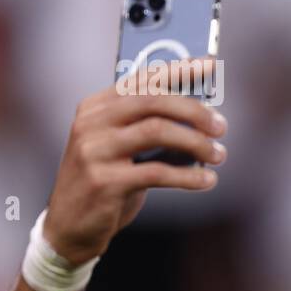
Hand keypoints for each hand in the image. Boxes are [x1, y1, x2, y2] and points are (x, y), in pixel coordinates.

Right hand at [43, 58, 226, 264]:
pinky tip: (207, 180)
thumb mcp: (122, 148)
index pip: (142, 78)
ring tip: (218, 155)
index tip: (210, 64)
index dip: (179, 69)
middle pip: (153, 100)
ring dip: (197, 143)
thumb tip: (203, 113)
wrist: (68, 226)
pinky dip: (189, 175)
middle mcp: (92, 123)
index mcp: (96, 107)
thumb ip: (150, 126)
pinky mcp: (105, 181)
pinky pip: (158, 172)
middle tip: (221, 126)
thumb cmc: (107, 181)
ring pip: (157, 131)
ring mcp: (95, 151)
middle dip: (194, 110)